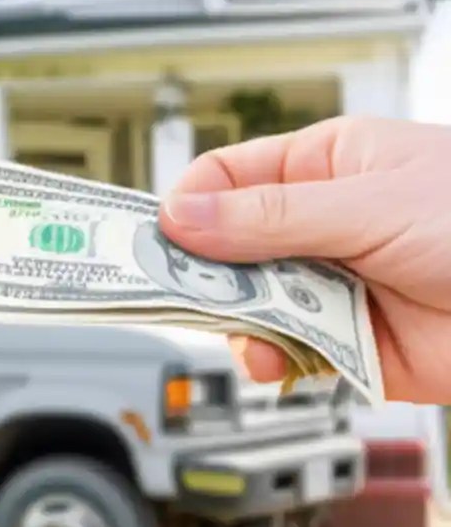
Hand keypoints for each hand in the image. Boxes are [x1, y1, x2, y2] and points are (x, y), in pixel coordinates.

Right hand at [158, 115, 450, 404]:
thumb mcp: (370, 206)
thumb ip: (269, 218)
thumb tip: (182, 215)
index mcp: (324, 166)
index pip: (225, 178)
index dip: (186, 208)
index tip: (156, 242)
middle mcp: (321, 225)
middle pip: (227, 248)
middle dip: (208, 274)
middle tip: (186, 294)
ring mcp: (334, 285)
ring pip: (251, 305)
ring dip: (243, 322)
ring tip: (254, 331)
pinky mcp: (348, 344)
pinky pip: (287, 351)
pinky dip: (275, 360)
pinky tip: (282, 357)